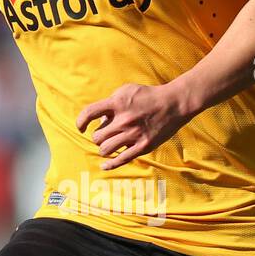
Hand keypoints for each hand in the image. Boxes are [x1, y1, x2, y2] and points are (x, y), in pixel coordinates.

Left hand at [76, 82, 190, 168]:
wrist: (174, 104)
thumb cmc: (148, 96)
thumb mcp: (127, 90)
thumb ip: (111, 102)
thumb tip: (99, 119)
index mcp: (117, 103)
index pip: (89, 113)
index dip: (81, 122)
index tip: (81, 127)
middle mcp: (124, 120)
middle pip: (97, 137)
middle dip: (98, 137)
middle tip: (105, 135)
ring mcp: (133, 134)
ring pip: (105, 150)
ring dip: (104, 149)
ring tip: (109, 145)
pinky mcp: (143, 146)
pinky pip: (121, 160)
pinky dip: (110, 165)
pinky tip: (104, 166)